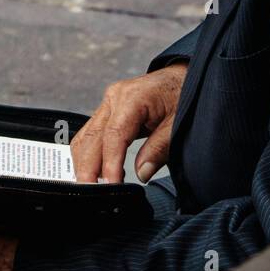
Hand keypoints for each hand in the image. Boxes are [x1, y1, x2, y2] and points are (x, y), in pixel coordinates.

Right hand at [71, 61, 187, 184]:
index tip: (111, 187)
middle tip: (90, 195)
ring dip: (85, 164)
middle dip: (87, 170)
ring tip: (92, 189)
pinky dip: (90, 155)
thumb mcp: (178, 122)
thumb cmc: (184, 93)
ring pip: (86, 138)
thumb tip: (142, 173)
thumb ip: (159, 149)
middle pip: (91, 139)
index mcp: (131, 97)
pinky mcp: (108, 111)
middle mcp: (114, 98)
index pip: (113, 137)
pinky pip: (91, 135)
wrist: (184, 75)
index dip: (110, 165)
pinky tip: (97, 173)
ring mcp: (108, 103)